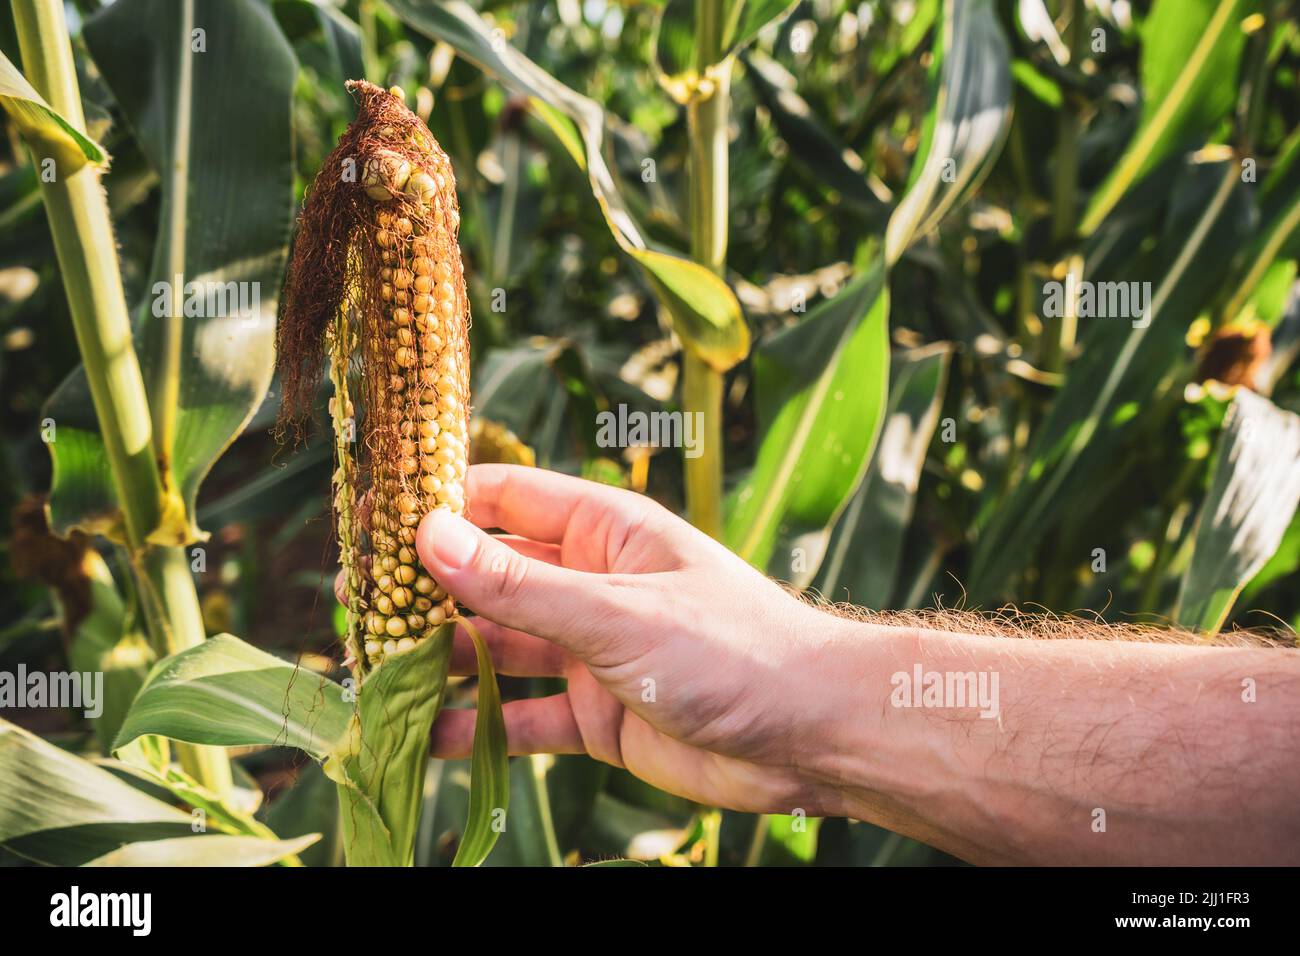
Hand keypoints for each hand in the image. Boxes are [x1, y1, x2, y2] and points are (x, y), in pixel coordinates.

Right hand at [405, 463, 850, 815]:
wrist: (809, 737)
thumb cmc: (731, 648)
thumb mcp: (617, 614)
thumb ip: (521, 587)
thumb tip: (430, 537)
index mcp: (603, 532)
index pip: (504, 501)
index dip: (438, 505)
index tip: (371, 517)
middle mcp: (589, 585)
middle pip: (489, 579)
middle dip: (426, 593)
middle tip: (356, 609)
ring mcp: (590, 651)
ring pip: (496, 649)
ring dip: (440, 662)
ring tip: (374, 674)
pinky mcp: (594, 715)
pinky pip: (519, 716)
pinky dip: (475, 726)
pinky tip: (424, 736)